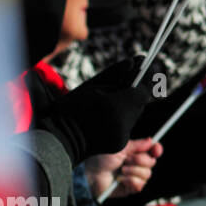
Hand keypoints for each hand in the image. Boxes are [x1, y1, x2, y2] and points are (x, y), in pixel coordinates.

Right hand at [37, 57, 152, 160]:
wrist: (60, 138)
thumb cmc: (71, 108)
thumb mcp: (91, 86)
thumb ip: (115, 73)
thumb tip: (135, 62)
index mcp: (112, 106)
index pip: (143, 90)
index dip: (144, 79)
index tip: (143, 67)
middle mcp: (122, 123)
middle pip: (139, 102)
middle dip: (134, 92)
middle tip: (125, 82)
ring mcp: (122, 136)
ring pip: (133, 114)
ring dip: (127, 105)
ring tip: (110, 102)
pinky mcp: (120, 143)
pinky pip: (127, 125)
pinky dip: (120, 118)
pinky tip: (107, 116)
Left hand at [84, 137, 161, 198]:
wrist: (91, 172)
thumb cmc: (101, 159)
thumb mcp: (120, 148)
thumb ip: (137, 145)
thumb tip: (151, 141)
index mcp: (133, 153)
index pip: (152, 152)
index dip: (157, 150)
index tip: (156, 149)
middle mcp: (135, 165)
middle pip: (151, 163)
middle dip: (140, 161)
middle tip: (127, 159)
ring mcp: (133, 177)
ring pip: (147, 175)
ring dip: (133, 171)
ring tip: (121, 170)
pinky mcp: (129, 188)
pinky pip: (139, 185)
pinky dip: (130, 181)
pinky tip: (120, 179)